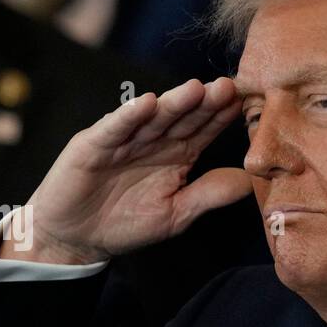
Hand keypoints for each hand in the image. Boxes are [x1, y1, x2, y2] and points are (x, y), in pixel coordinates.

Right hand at [0, 78, 252, 263]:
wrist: (76, 238)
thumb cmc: (125, 225)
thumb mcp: (175, 214)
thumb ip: (209, 194)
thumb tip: (251, 180)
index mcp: (177, 154)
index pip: (204, 130)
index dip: (222, 117)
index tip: (246, 103)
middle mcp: (153, 141)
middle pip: (183, 117)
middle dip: (204, 103)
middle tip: (227, 88)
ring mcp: (124, 139)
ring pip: (153, 118)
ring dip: (173, 103)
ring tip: (195, 90)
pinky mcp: (94, 144)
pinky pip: (114, 128)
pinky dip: (128, 116)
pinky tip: (146, 104)